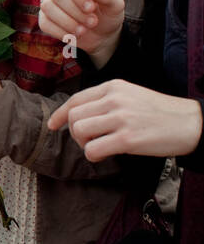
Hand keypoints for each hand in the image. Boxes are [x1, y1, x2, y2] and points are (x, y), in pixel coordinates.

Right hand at [39, 0, 124, 65]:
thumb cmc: (108, 15)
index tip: (91, 8)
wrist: (102, 35)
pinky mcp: (45, 18)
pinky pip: (44, 23)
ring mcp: (50, 2)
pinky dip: (60, 32)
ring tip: (83, 31)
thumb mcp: (115, 5)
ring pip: (48, 8)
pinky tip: (73, 36)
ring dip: (67, 23)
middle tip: (93, 22)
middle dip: (76, 12)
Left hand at [47, 80, 203, 160]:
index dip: (60, 114)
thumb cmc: (160, 113)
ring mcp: (120, 118)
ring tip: (99, 147)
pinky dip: (94, 156)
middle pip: (74, 117)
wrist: (190, 123)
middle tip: (89, 141)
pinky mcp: (127, 139)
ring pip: (79, 132)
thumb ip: (107, 101)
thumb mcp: (132, 95)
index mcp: (114, 87)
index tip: (53, 124)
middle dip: (74, 133)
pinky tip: (106, 155)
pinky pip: (93, 150)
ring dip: (83, 144)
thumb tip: (81, 117)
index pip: (76, 99)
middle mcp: (114, 99)